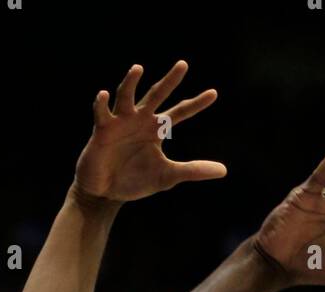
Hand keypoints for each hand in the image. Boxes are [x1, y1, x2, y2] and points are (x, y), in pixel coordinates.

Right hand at [73, 60, 225, 203]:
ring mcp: (120, 122)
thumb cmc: (135, 180)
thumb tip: (223, 171)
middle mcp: (140, 119)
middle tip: (184, 64)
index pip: (180, 112)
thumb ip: (193, 170)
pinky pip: (101, 112)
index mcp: (156, 128)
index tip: (214, 93)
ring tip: (138, 68)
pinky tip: (104, 94)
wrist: (106, 193)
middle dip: (170, 81)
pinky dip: (101, 103)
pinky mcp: (102, 130)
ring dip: (131, 82)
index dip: (196, 104)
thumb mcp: (167, 176)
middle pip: (157, 95)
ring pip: (126, 95)